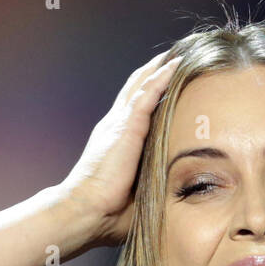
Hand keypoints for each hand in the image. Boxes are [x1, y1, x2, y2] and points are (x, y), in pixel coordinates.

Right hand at [60, 50, 181, 247]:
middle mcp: (115, 125)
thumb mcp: (137, 195)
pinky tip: (175, 64)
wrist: (85, 211)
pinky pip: (146, 94)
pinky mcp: (126, 127)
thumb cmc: (106, 213)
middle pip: (136, 88)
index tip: (167, 81)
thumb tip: (177, 197)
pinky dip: (160, 77)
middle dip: (154, 71)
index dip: (149, 92)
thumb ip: (152, 186)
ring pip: (142, 85)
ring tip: (179, 51)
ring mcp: (119, 123)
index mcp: (116, 141)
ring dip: (160, 67)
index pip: (135, 109)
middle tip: (174, 55)